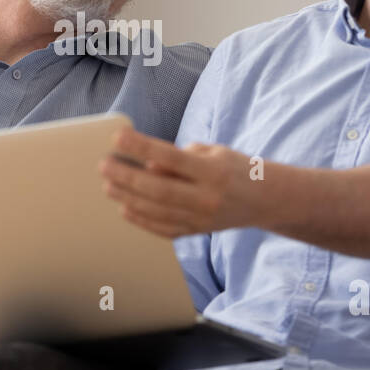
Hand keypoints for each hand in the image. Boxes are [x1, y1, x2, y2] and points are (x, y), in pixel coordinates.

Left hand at [99, 126, 262, 237]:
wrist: (265, 200)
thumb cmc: (234, 169)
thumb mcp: (212, 153)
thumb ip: (179, 158)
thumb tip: (146, 165)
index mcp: (213, 171)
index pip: (171, 158)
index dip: (142, 147)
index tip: (118, 137)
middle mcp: (207, 198)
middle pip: (158, 189)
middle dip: (127, 176)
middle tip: (105, 165)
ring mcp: (202, 219)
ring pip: (157, 211)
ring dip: (128, 197)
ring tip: (108, 185)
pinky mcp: (197, 232)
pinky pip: (164, 229)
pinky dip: (141, 220)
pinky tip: (125, 208)